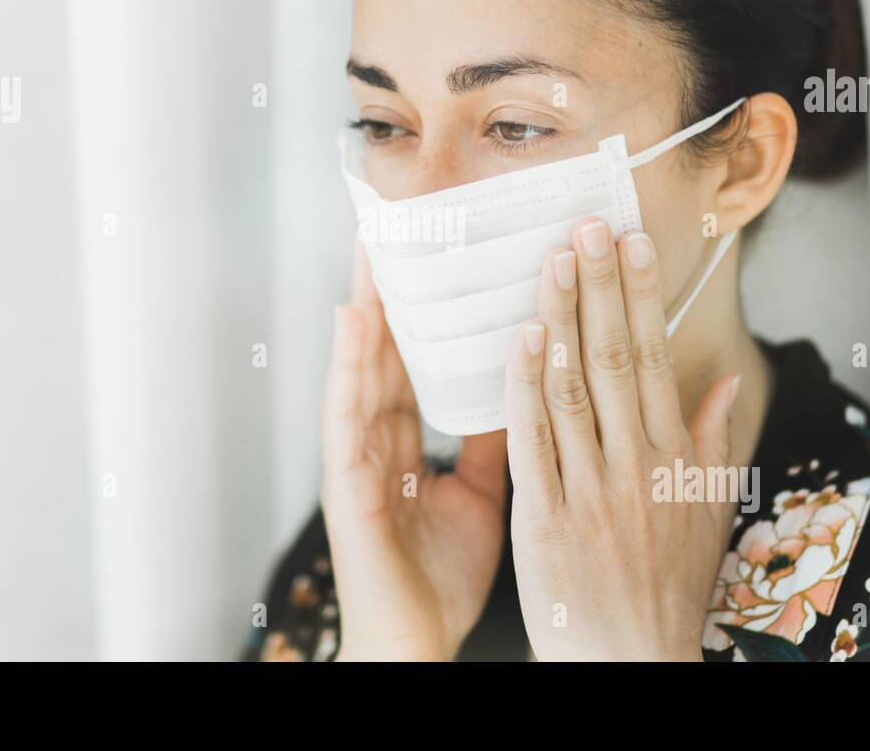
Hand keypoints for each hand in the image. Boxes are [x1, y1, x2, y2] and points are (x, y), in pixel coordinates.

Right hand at [323, 239, 508, 660]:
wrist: (416, 643)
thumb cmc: (438, 576)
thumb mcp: (478, 494)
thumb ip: (488, 440)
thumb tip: (522, 388)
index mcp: (412, 442)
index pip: (419, 361)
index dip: (428, 309)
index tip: (442, 253)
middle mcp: (381, 441)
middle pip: (387, 353)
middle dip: (393, 292)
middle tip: (402, 227)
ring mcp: (358, 459)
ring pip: (363, 369)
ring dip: (367, 307)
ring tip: (375, 248)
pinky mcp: (347, 485)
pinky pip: (347, 416)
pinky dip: (348, 365)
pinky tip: (351, 321)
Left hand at [503, 219, 742, 660]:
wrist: (629, 661)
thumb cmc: (666, 589)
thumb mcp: (708, 516)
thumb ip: (715, 442)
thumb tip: (726, 380)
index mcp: (675, 460)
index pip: (654, 360)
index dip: (640, 297)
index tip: (630, 242)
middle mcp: (636, 467)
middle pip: (614, 360)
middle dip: (600, 287)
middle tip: (587, 226)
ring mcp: (591, 492)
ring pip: (573, 388)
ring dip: (562, 318)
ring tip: (553, 260)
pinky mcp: (546, 519)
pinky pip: (534, 441)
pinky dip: (527, 386)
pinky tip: (522, 337)